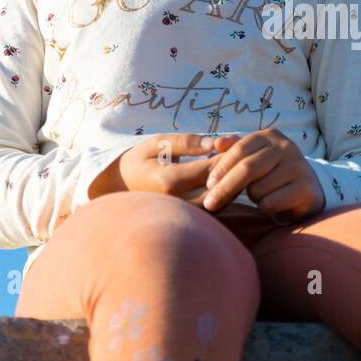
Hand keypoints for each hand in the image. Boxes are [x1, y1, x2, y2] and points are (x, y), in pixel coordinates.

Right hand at [87, 132, 235, 203]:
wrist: (118, 188)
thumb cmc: (139, 161)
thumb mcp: (156, 143)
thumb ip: (185, 142)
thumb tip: (213, 143)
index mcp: (169, 181)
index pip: (209, 169)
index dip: (225, 156)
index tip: (233, 142)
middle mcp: (178, 202)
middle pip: (218, 188)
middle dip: (232, 171)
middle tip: (241, 155)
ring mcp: (183, 213)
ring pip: (219, 202)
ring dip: (231, 185)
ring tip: (235, 166)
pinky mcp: (187, 219)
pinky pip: (213, 209)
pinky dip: (223, 194)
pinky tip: (225, 180)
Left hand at [201, 127, 325, 223]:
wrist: (306, 191)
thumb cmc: (271, 174)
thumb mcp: (253, 158)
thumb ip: (233, 149)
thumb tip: (216, 143)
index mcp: (270, 136)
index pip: (240, 149)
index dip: (221, 168)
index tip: (208, 185)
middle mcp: (287, 147)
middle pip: (248, 168)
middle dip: (225, 188)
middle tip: (211, 204)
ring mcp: (299, 167)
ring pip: (258, 189)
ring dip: (252, 198)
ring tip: (262, 195)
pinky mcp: (306, 189)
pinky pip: (270, 203)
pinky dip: (264, 208)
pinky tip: (273, 205)